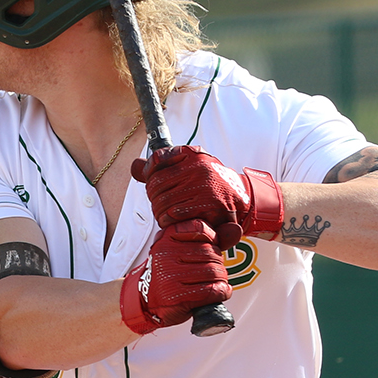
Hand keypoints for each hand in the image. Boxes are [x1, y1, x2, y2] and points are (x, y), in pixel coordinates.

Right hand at [119, 220, 232, 334]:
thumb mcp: (181, 250)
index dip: (212, 240)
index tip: (209, 249)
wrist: (143, 299)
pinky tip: (217, 293)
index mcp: (166, 237)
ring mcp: (170, 275)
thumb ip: (209, 239)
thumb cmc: (167, 273)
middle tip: (212, 272)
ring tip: (214, 283)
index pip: (201, 228)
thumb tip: (235, 229)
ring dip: (221, 280)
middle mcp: (166, 254)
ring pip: (214, 272)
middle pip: (212, 253)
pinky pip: (212, 291)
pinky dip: (221, 292)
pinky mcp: (177, 296)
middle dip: (218, 264)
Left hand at [131, 146, 282, 245]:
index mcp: (193, 154)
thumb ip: (159, 168)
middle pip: (156, 185)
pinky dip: (169, 221)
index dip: (149, 174)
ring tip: (164, 216)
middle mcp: (199, 167)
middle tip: (159, 206)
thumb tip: (135, 167)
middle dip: (153, 198)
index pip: (158, 160)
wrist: (242, 197)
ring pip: (163, 202)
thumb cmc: (210, 183)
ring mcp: (205, 186)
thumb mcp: (188, 168)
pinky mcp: (210, 206)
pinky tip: (172, 223)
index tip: (152, 181)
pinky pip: (176, 214)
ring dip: (159, 213)